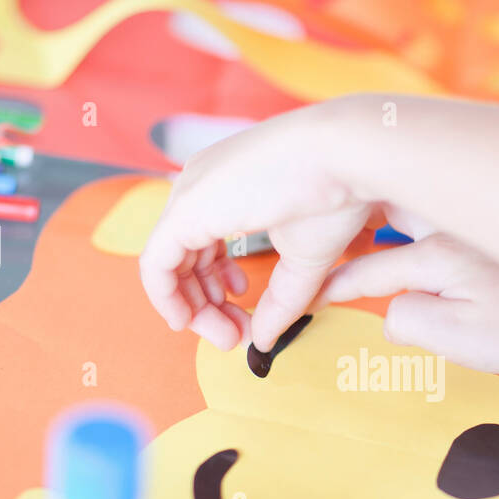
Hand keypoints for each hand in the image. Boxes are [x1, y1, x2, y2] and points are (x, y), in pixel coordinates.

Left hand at [139, 98, 376, 351]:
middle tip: (233, 338)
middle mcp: (201, 188)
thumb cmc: (333, 194)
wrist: (343, 157)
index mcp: (226, 190)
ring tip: (227, 335)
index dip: (219, 291)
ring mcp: (190, 195)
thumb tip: (263, 341)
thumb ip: (281, 301)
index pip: (204, 248)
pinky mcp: (186, 210)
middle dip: (207, 307)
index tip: (244, 321)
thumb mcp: (305, 261)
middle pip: (184, 260)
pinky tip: (184, 321)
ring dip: (194, 309)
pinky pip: (155, 265)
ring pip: (167, 265)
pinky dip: (166, 298)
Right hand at [319, 233, 498, 374]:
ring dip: (383, 219)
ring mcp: (474, 226)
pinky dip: (418, 218)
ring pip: (412, 211)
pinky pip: (439, 215)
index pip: (369, 271)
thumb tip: (390, 315)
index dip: (335, 285)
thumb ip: (413, 322)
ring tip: (359, 231)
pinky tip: (414, 226)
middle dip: (350, 235)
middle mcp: (450, 232)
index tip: (312, 295)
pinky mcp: (497, 229)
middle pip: (382, 224)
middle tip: (325, 253)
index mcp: (435, 259)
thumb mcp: (463, 340)